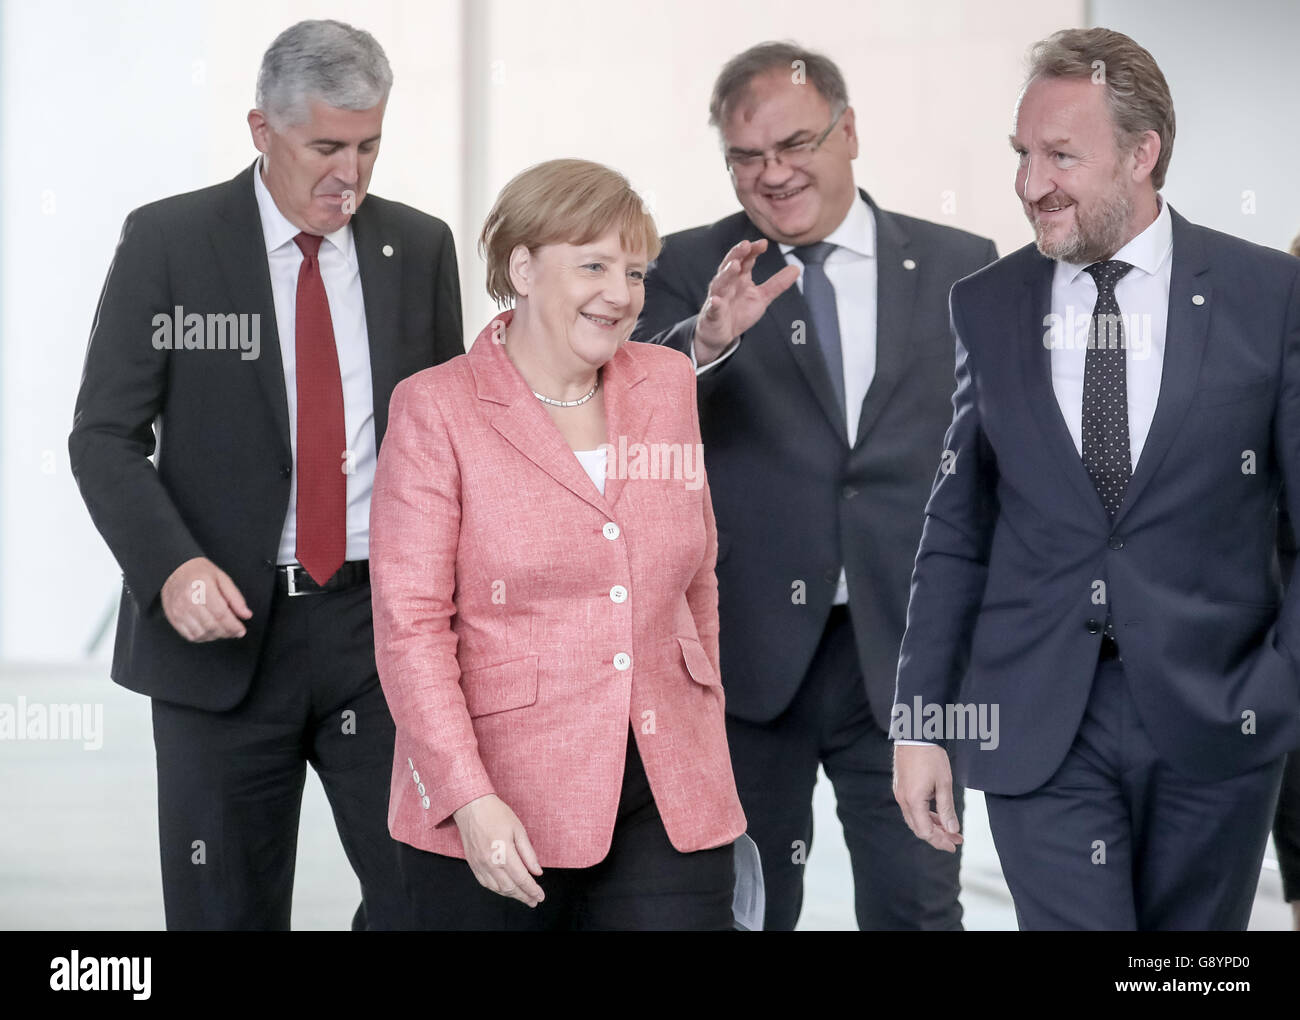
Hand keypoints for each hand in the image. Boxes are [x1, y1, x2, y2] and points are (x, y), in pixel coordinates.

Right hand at [160, 557, 251, 641]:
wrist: (175, 570)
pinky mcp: (173, 618)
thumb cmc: (198, 572)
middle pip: (211, 625)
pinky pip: (190, 636)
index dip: (233, 625)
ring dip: (216, 636)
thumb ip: (235, 597)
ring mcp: (178, 610)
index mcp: (201, 586)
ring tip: (224, 631)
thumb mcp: (222, 578)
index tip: (241, 630)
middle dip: (227, 632)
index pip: (220, 613)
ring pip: (201, 634)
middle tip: (235, 631)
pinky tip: (210, 631)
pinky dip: (203, 637)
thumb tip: (246, 614)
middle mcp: (187, 599)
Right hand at [452, 794, 544, 906]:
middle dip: (524, 896)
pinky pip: (485, 883)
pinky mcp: (473, 864)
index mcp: (504, 853)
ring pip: (497, 888)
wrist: (471, 807)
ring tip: (523, 897)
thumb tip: (537, 872)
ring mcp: (479, 865)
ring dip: (511, 895)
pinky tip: (505, 890)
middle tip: (534, 900)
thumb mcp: (518, 829)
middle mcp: (490, 862)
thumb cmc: (496, 814)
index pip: (521, 879)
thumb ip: (528, 853)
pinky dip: (497, 889)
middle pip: (510, 887)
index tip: (540, 896)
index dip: (532, 890)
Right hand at [694, 239, 799, 364]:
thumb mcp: (762, 297)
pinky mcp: (713, 314)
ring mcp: (718, 297)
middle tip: (745, 245)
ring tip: (734, 265)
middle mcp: (727, 284)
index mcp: (740, 277)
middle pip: (730, 265)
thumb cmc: (739, 311)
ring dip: (727, 274)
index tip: (764, 243)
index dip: (753, 250)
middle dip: (737, 254)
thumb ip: (777, 284)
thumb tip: (797, 268)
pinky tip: (716, 300)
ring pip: (720, 283)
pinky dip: (714, 304)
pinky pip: (713, 308)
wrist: (722, 333)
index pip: (746, 259)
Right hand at [893, 743, 963, 852]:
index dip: (940, 841)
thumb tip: (952, 829)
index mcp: (913, 801)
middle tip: (956, 839)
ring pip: (915, 819)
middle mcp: (903, 800)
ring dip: (932, 825)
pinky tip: (938, 814)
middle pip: (919, 828)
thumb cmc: (930, 757)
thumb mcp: (943, 783)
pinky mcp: (901, 787)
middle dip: (938, 836)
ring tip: (950, 828)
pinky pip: (912, 808)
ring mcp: (900, 793)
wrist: (914, 736)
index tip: (954, 845)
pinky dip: (925, 815)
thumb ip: (947, 809)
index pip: (925, 831)